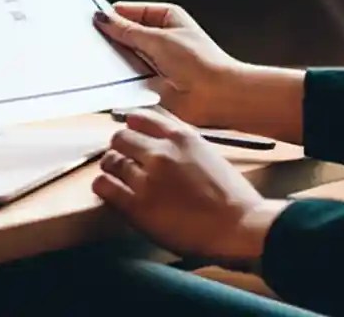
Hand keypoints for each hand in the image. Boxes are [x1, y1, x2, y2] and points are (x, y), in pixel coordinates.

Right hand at [93, 2, 243, 127]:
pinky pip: (126, 76)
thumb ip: (127, 30)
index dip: (110, 15)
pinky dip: (118, 77)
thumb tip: (102, 18)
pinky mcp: (148, 82)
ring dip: (114, 59)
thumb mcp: (159, 39)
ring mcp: (152, 60)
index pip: (128, 11)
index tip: (89, 19)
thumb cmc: (199, 62)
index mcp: (165, 17)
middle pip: (124, 33)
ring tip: (99, 61)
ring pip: (123, 55)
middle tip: (89, 40)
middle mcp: (158, 37)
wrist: (216, 96)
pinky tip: (107, 77)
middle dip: (110, 37)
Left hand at [93, 109, 287, 266]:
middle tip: (123, 161)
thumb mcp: (207, 154)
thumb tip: (160, 137)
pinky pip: (104, 186)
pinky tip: (111, 193)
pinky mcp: (137, 205)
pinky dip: (104, 187)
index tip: (132, 136)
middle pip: (120, 137)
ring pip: (109, 161)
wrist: (240, 227)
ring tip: (117, 178)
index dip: (132, 127)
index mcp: (181, 136)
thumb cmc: (231, 196)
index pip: (140, 117)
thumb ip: (182, 143)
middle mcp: (160, 152)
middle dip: (120, 149)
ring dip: (111, 168)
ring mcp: (147, 178)